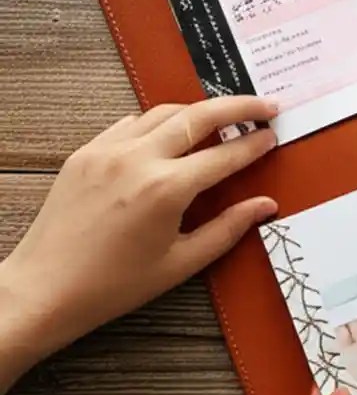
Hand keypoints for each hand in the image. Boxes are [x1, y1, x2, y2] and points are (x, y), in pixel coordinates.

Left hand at [0, 97, 278, 387]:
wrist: (45, 289)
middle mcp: (138, 159)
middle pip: (199, 115)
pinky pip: (130, 123)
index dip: (254, 144)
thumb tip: (265, 205)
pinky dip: (157, 122)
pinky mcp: (85, 153)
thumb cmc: (114, 285)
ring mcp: (107, 151)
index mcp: (166, 189)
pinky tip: (170, 134)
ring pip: (164, 112)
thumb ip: (228, 228)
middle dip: (238, 106)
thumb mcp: (181, 263)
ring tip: (221, 118)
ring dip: (197, 111)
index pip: (224, 155)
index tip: (273, 135)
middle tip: (265, 105)